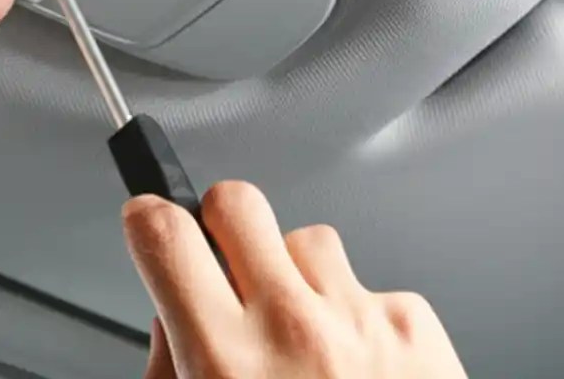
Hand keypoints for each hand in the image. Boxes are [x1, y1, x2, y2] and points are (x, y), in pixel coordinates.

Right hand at [123, 182, 466, 377]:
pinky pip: (369, 286)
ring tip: (305, 340)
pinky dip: (356, 317)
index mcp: (224, 361)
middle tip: (226, 265)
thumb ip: (172, 366)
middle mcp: (293, 330)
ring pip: (308, 240)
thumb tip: (171, 310)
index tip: (150, 226)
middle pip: (235, 202)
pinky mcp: (416, 326)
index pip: (163, 235)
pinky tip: (356, 367)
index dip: (147, 222)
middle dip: (221, 225)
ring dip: (296, 277)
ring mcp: (360, 321)